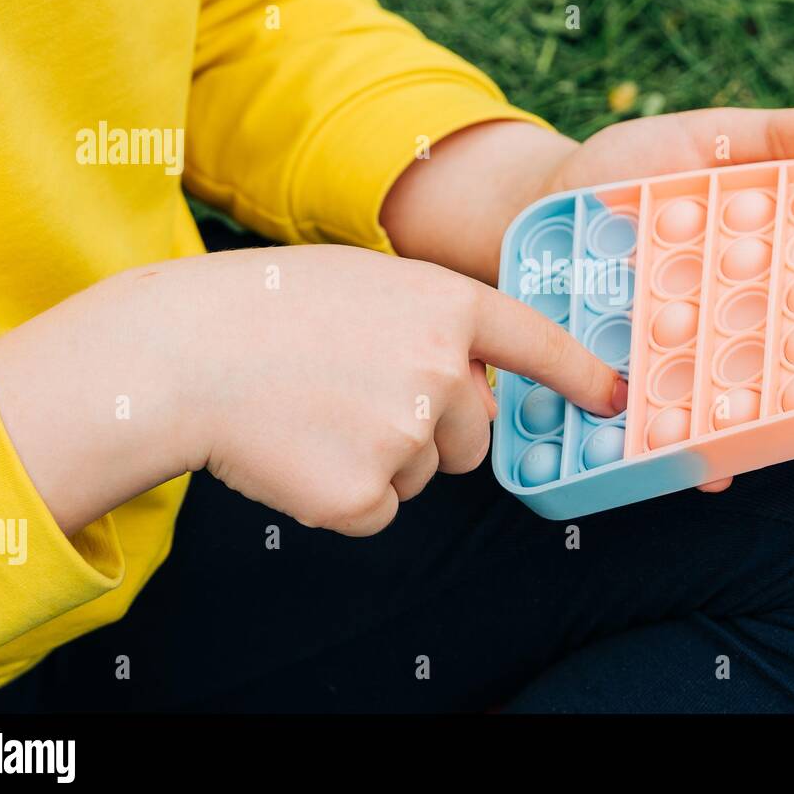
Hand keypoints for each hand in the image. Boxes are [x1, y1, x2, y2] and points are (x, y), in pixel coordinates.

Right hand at [0, 246, 625, 535]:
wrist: (178, 354)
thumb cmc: (264, 310)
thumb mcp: (363, 283)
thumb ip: (427, 322)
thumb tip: (465, 384)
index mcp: (441, 306)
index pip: (533, 341)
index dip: (580, 372)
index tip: (614, 398)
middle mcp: (438, 371)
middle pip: (473, 433)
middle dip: (431, 427)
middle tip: (355, 397)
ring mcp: (403, 435)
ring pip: (423, 473)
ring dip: (381, 457)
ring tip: (314, 413)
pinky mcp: (360, 494)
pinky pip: (378, 510)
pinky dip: (344, 494)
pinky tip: (298, 452)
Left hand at [383, 106, 793, 491]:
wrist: (542, 199)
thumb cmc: (630, 165)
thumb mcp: (702, 138)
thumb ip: (770, 137)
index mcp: (759, 269)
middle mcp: (727, 321)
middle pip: (772, 364)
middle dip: (792, 391)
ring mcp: (676, 353)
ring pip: (717, 400)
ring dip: (734, 429)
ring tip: (742, 454)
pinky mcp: (625, 374)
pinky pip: (650, 416)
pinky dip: (666, 440)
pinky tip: (680, 463)